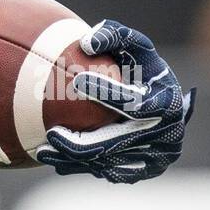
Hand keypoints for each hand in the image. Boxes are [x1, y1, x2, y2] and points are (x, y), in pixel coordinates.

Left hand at [36, 19, 195, 183]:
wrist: (164, 104)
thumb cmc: (143, 69)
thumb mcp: (135, 47)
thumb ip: (113, 36)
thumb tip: (86, 42)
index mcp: (167, 102)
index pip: (133, 100)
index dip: (106, 91)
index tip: (76, 82)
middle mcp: (165, 133)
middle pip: (115, 143)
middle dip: (79, 141)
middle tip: (50, 133)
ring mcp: (156, 156)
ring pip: (107, 163)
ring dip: (73, 159)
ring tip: (43, 151)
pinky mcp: (146, 170)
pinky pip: (108, 173)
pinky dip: (83, 167)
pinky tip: (58, 162)